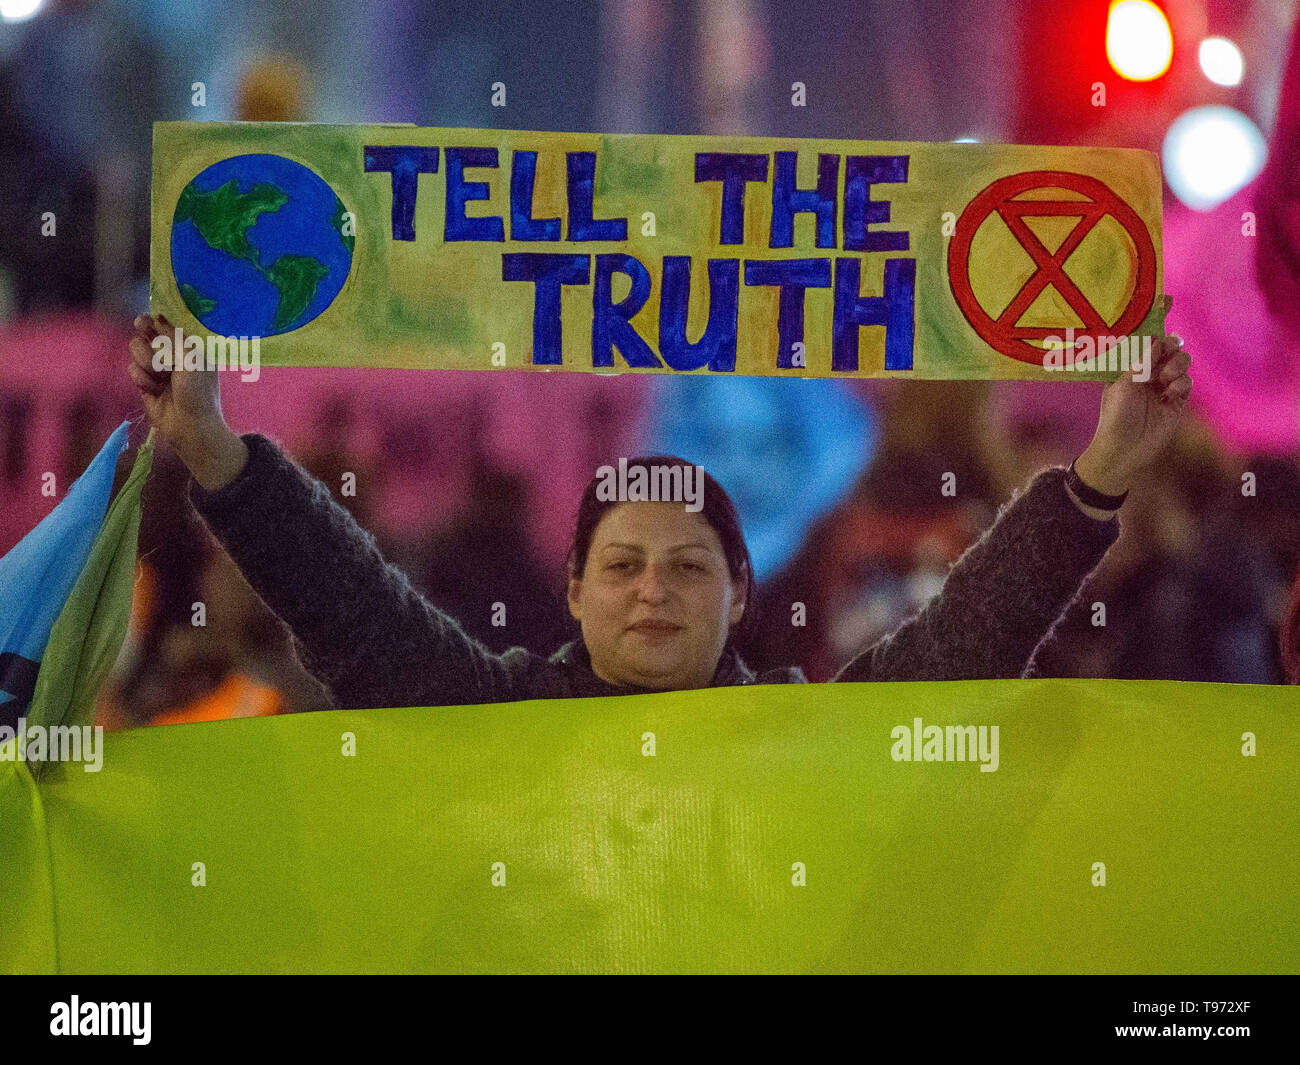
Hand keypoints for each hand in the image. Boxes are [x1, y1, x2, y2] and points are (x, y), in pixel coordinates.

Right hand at [128, 314, 247, 489]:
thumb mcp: (192, 361)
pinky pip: (132, 369)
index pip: (166, 326)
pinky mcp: (144, 383)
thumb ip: (175, 338)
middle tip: (141, 337)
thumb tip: (159, 317)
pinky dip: (142, 379)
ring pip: (136, 350)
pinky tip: (153, 391)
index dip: (154, 321)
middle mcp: (171, 355)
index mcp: (188, 348)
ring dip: (146, 362)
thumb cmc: (198, 393)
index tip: (145, 321)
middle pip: (146, 334)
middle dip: (146, 341)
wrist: (190, 427)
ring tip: (161, 378)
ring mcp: (156, 369)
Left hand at [1075, 305, 1191, 496]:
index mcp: (1127, 364)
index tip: (1168, 298)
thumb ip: (1141, 362)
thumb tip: (1157, 339)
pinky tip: (1170, 394)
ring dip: (1177, 365)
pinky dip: (1181, 383)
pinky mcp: (1176, 400)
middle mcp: (1146, 370)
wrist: (1124, 451)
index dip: (1155, 317)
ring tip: (1164, 380)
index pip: (1143, 336)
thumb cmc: (1114, 418)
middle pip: (1169, 344)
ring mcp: (1162, 384)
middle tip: (1167, 351)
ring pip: (1181, 360)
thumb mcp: (1123, 386)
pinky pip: (1187, 381)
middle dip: (1171, 344)